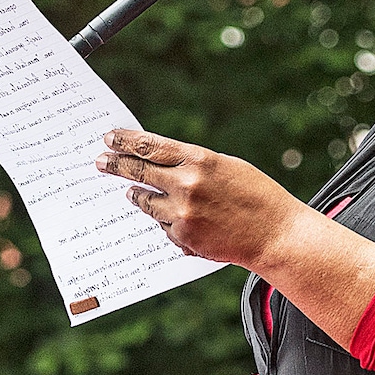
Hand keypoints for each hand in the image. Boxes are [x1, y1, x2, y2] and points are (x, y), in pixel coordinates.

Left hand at [94, 130, 304, 269]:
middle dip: (115, 165)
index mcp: (199, 159)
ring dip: (137, 195)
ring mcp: (182, 212)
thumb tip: (159, 162)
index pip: (150, 146)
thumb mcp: (225, 166)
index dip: (125, 141)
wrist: (275, 234)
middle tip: (100, 162)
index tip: (109, 138)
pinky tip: (179, 219)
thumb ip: (192, 164)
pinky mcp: (183, 236)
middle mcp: (186, 184)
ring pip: (145, 201)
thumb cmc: (255, 195)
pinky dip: (166, 219)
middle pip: (138, 172)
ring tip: (131, 192)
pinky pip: (163, 224)